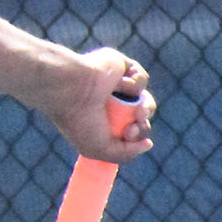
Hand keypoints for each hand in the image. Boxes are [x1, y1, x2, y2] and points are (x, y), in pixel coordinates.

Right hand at [51, 47, 155, 163]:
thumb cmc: (80, 121)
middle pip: (141, 118)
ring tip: (137, 110)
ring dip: (145, 108)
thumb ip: (126, 154)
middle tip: (131, 127)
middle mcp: (110, 106)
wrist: (72, 90)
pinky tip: (116, 85)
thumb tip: (148, 144)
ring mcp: (116, 86)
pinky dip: (133, 85)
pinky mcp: (122, 67)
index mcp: (102, 123)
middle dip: (142, 125)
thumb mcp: (100, 150)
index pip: (129, 132)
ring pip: (145, 100)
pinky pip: (142, 79)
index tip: (128, 136)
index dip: (136, 136)